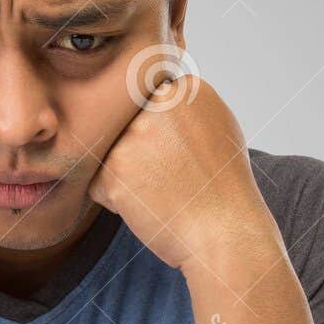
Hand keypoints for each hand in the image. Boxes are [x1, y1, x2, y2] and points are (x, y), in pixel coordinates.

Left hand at [88, 75, 275, 270]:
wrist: (225, 234)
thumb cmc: (222, 190)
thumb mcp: (216, 128)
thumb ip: (181, 106)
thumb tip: (151, 94)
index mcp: (185, 88)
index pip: (146, 105)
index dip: (160, 137)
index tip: (182, 156)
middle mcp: (158, 103)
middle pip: (124, 127)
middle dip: (138, 152)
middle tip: (171, 176)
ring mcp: (134, 134)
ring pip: (109, 153)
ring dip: (125, 175)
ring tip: (161, 190)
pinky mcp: (114, 167)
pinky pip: (98, 181)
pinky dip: (115, 198)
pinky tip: (149, 204)